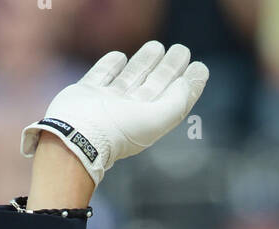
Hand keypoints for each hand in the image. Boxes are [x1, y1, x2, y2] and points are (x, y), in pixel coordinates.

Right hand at [21, 40, 208, 186]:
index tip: (201, 67)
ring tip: (157, 45)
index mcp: (150, 121)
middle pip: (156, 85)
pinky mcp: (88, 93)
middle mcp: (131, 112)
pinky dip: (112, 65)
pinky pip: (103, 75)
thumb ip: (176, 102)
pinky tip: (120, 56)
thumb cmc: (119, 129)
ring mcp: (108, 102)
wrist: (78, 132)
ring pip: (132, 77)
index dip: (189, 84)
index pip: (175, 99)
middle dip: (170, 68)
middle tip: (182, 50)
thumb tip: (186, 83)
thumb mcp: (156, 118)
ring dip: (145, 62)